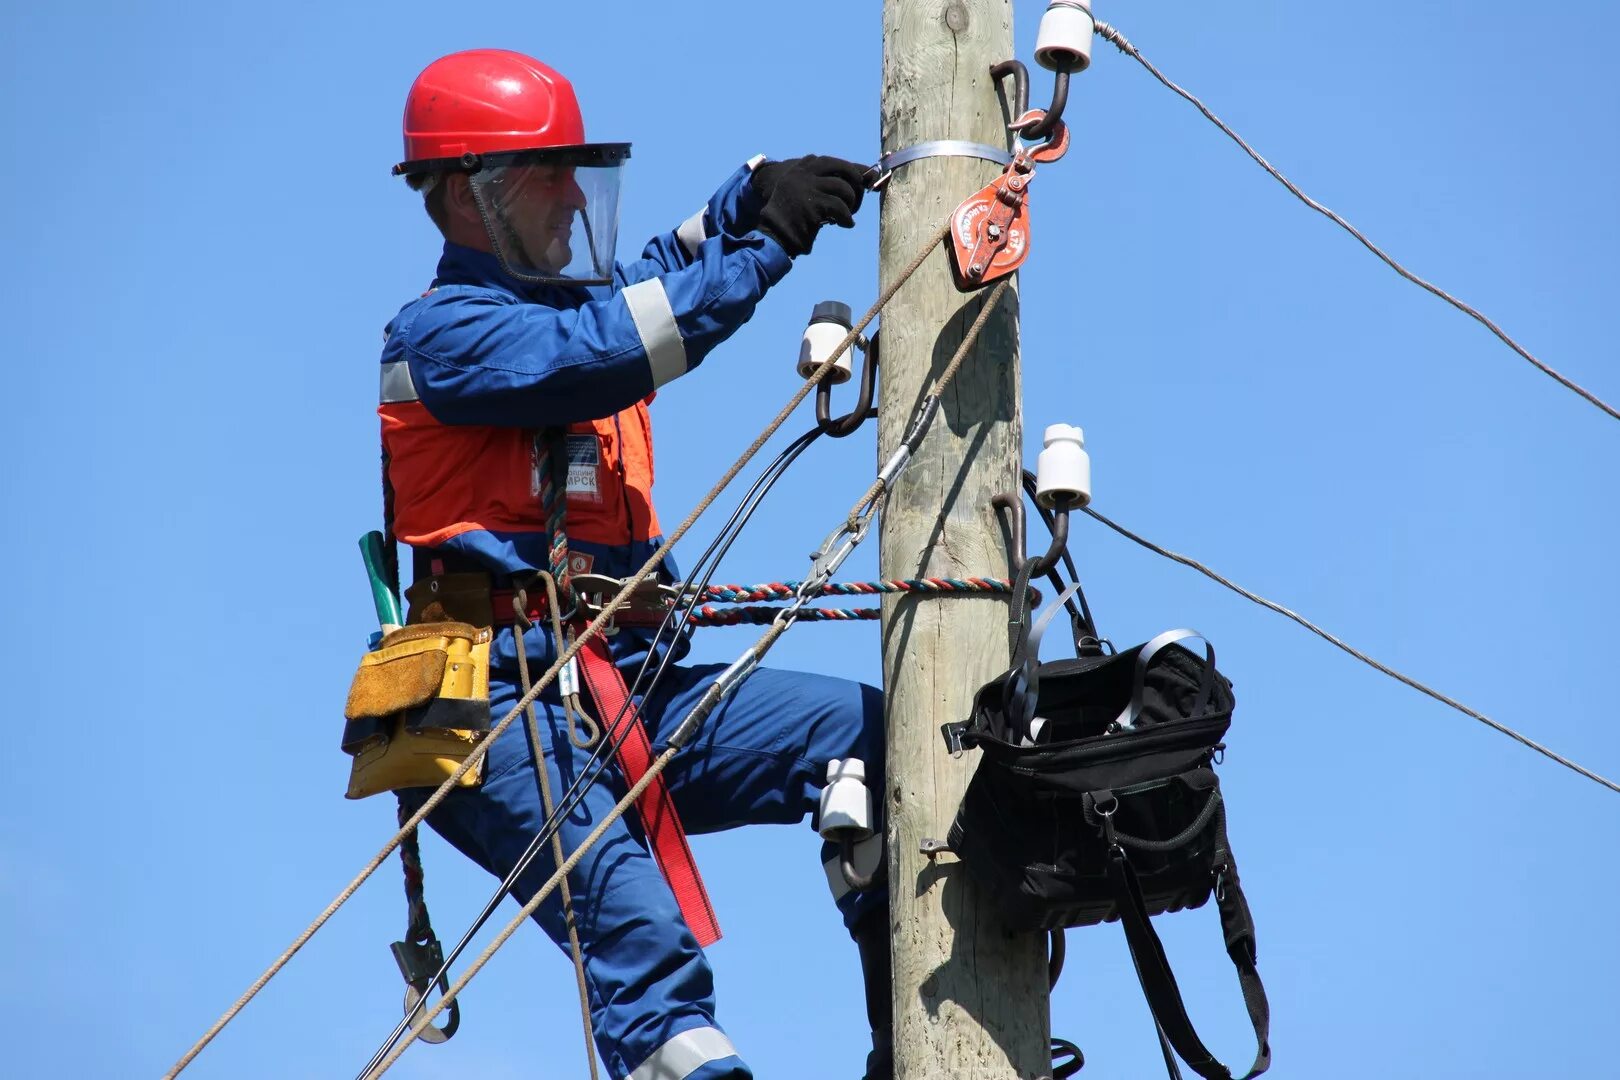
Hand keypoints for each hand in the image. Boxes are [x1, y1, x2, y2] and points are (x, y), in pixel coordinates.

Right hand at [752, 155, 867, 256]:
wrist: (775, 235)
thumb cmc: (793, 218)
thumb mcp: (804, 194)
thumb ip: (826, 184)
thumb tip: (867, 175)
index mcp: (799, 170)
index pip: (829, 162)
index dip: (847, 169)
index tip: (855, 180)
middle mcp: (803, 174)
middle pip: (841, 167)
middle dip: (855, 179)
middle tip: (857, 194)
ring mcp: (808, 187)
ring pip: (844, 188)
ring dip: (851, 202)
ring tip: (847, 214)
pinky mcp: (814, 204)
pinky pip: (840, 207)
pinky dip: (847, 218)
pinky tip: (845, 224)